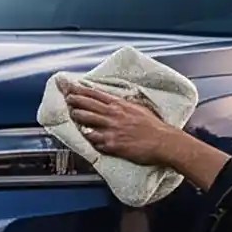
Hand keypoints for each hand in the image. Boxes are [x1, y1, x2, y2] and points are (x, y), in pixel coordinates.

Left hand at [61, 81, 178, 165]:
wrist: (163, 142)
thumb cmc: (153, 126)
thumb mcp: (138, 108)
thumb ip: (124, 105)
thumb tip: (115, 102)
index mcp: (119, 105)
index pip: (95, 94)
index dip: (80, 90)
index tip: (71, 87)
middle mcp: (113, 115)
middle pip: (87, 105)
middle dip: (74, 101)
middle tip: (67, 99)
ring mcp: (111, 130)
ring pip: (86, 121)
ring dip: (77, 117)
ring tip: (72, 115)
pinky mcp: (112, 144)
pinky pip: (94, 140)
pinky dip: (88, 138)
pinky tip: (84, 137)